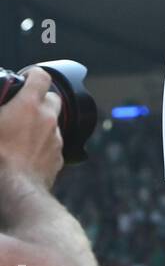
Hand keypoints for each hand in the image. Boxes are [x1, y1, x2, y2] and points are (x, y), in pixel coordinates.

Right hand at [0, 68, 63, 188]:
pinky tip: (26, 153)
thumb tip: (0, 112)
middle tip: (22, 107)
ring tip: (20, 134)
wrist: (15, 190)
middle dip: (40, 99)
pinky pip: (53, 144)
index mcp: (28, 106)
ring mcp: (55, 139)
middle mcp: (47, 119)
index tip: (26, 78)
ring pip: (53, 123)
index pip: (41, 77)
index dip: (33, 75)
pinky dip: (42, 144)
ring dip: (41, 124)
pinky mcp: (58, 157)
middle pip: (53, 98)